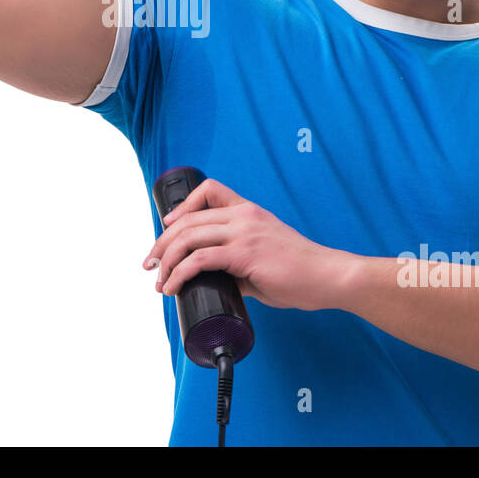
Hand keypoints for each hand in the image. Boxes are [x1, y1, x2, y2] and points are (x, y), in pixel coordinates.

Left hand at [141, 178, 347, 312]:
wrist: (327, 277)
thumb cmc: (300, 272)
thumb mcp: (262, 259)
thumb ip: (238, 263)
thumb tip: (214, 280)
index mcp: (249, 210)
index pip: (208, 190)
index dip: (182, 207)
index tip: (167, 229)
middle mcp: (244, 215)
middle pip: (188, 219)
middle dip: (162, 243)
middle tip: (151, 263)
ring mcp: (244, 232)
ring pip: (188, 237)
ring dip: (166, 261)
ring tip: (159, 281)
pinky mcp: (244, 253)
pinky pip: (199, 259)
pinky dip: (180, 273)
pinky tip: (174, 287)